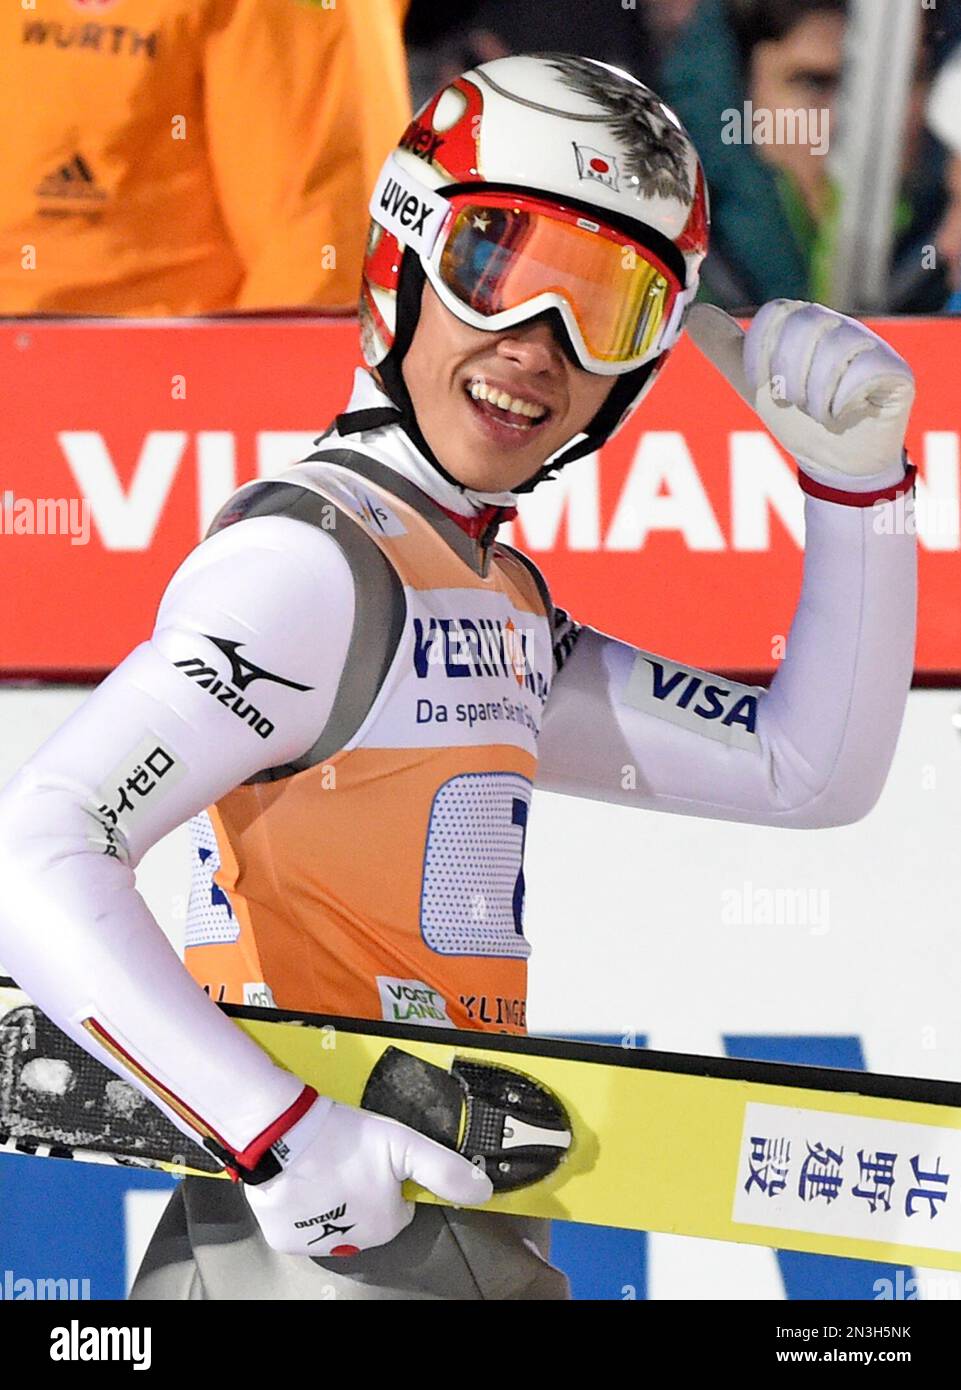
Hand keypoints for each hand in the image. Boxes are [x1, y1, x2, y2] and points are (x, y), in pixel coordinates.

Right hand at [244, 1095, 492, 1256]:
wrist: (284, 1135)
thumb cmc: (345, 1138)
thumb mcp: (404, 1144)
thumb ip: (444, 1169)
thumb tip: (483, 1191)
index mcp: (387, 1224)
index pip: (398, 1207)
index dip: (389, 1180)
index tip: (373, 1159)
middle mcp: (356, 1244)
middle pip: (367, 1216)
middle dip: (361, 1192)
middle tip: (347, 1159)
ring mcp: (319, 1246)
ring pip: (335, 1223)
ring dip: (332, 1202)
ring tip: (323, 1166)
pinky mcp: (287, 1241)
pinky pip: (302, 1227)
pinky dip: (302, 1210)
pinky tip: (301, 1183)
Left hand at [686, 300, 914, 487]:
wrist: (835, 463)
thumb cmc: (799, 419)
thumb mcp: (754, 384)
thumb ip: (727, 350)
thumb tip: (695, 314)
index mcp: (806, 324)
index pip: (775, 313)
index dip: (759, 353)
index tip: (760, 385)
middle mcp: (840, 327)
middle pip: (803, 326)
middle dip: (786, 376)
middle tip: (792, 402)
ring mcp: (871, 347)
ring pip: (833, 350)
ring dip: (814, 396)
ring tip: (819, 412)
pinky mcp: (895, 373)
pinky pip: (863, 371)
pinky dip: (842, 402)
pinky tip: (844, 414)